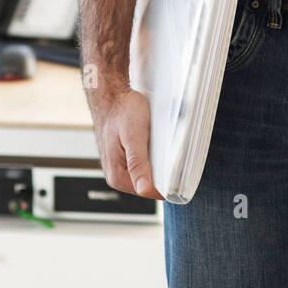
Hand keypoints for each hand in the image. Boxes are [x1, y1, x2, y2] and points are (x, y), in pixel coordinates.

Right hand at [88, 85, 163, 199]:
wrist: (112, 95)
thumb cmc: (122, 111)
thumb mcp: (134, 136)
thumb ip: (138, 164)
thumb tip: (144, 189)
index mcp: (117, 176)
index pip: (150, 192)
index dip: (166, 182)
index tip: (175, 167)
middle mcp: (116, 176)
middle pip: (149, 185)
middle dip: (161, 172)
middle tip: (165, 149)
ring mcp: (119, 168)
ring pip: (147, 174)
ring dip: (156, 164)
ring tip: (157, 144)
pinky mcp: (123, 159)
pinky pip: (143, 164)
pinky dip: (151, 156)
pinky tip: (151, 143)